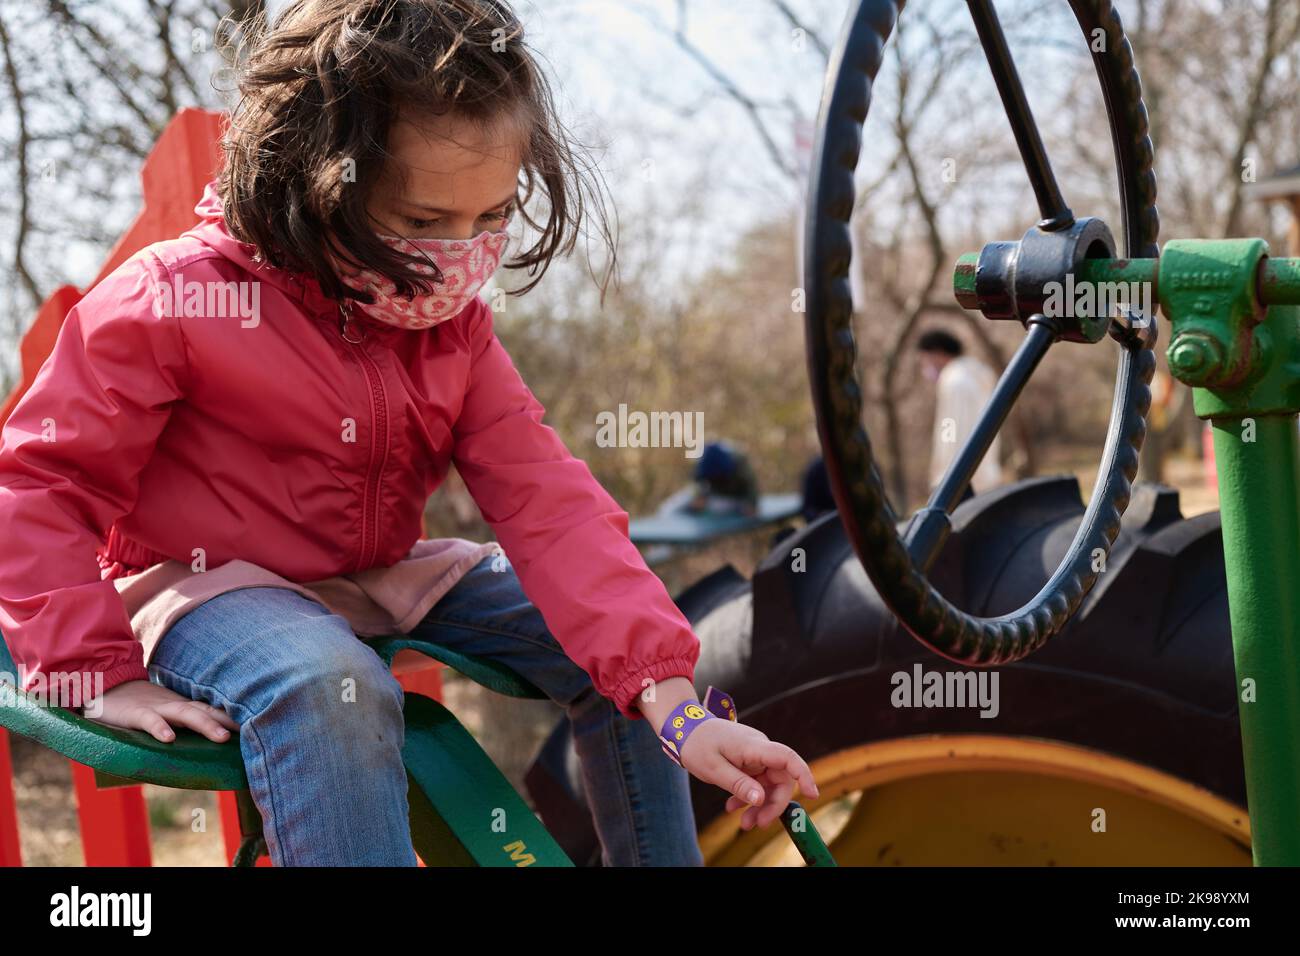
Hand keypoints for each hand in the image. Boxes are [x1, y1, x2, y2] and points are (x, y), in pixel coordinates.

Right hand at [87, 680, 239, 743]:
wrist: (104, 685)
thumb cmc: (140, 704)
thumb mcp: (168, 711)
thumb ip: (187, 720)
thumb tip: (215, 736)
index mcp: (185, 705)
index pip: (215, 710)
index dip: (237, 717)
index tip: (264, 724)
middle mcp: (176, 704)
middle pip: (208, 711)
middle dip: (230, 721)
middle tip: (254, 732)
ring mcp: (157, 707)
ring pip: (185, 714)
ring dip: (204, 725)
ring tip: (221, 738)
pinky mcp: (135, 713)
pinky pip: (149, 720)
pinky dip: (159, 728)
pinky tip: (168, 739)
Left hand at [678, 718, 819, 830]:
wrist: (684, 729)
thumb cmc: (697, 745)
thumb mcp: (714, 769)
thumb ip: (738, 784)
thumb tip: (761, 800)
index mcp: (753, 746)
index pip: (787, 758)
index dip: (803, 775)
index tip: (812, 794)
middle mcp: (759, 749)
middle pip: (781, 779)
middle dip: (772, 804)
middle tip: (757, 825)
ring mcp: (755, 756)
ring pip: (769, 785)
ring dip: (759, 806)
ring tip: (744, 823)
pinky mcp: (749, 762)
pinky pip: (756, 783)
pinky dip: (748, 797)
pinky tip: (733, 807)